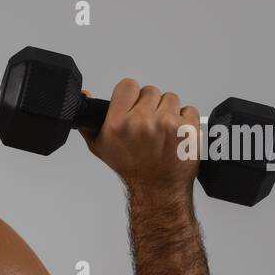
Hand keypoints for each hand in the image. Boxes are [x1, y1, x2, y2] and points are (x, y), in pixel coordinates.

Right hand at [80, 79, 200, 193]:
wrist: (158, 188)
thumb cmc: (132, 168)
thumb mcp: (101, 147)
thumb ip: (90, 121)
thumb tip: (86, 95)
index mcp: (118, 124)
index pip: (127, 85)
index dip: (131, 95)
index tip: (133, 106)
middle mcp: (141, 122)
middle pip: (150, 91)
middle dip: (150, 105)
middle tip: (148, 124)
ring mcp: (166, 124)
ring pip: (171, 98)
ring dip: (168, 111)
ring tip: (162, 131)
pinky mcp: (187, 128)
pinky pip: (189, 109)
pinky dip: (185, 120)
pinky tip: (175, 135)